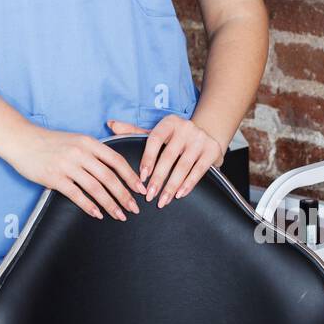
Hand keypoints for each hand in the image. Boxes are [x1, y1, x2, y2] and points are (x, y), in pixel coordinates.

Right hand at [7, 122, 144, 221]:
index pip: (116, 161)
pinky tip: (97, 214)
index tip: (140, 189)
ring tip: (119, 215)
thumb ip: (92, 151)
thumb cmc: (48, 142)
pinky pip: (77, 195)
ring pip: (96, 188)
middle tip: (134, 209)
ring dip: (110, 204)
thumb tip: (111, 169)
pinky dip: (89, 206)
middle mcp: (80, 153)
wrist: (21, 140)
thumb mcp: (74, 139)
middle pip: (109, 177)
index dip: (131, 176)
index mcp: (88, 142)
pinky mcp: (55, 178)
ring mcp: (67, 165)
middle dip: (124, 195)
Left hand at [106, 115, 225, 207]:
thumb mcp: (156, 132)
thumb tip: (110, 124)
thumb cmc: (175, 136)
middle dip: (158, 178)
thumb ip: (133, 131)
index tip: (141, 177)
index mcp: (169, 123)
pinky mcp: (212, 150)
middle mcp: (186, 128)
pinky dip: (188, 184)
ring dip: (172, 185)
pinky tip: (179, 195)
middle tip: (149, 196)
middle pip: (169, 156)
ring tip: (162, 200)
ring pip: (183, 166)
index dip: (148, 158)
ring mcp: (200, 139)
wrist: (208, 131)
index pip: (155, 140)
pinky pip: (199, 170)